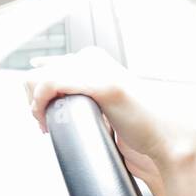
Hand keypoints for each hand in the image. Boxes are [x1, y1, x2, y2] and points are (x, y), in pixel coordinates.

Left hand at [23, 47, 195, 170]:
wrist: (162, 136)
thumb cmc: (136, 125)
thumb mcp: (101, 104)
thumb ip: (82, 94)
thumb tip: (54, 100)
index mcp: (94, 60)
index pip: (48, 65)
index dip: (37, 92)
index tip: (41, 113)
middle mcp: (93, 59)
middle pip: (39, 72)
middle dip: (33, 100)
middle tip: (43, 123)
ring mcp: (98, 69)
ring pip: (40, 78)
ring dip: (35, 104)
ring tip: (45, 124)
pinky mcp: (102, 85)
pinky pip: (51, 85)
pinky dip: (41, 105)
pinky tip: (47, 120)